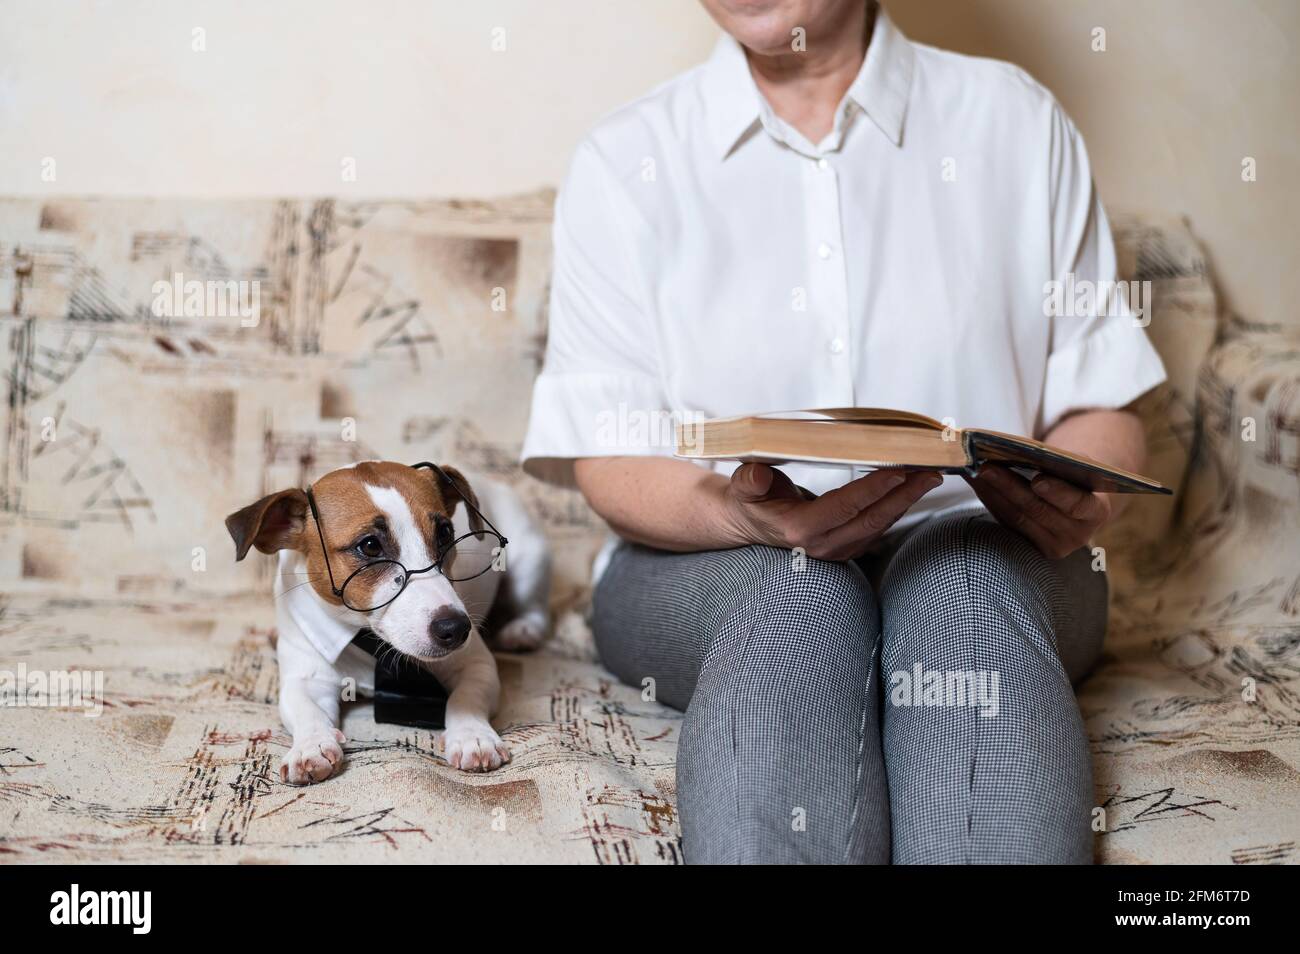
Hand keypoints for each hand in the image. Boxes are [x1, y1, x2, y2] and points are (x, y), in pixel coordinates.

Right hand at [724, 463, 943, 560]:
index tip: (898, 470)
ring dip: (907, 500)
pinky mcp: (847, 548)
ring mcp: (837, 550)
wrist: (749, 523)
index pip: (845, 507)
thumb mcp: (743, 488)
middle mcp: (823, 545)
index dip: (873, 489)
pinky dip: (897, 506)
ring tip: (928, 475)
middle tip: (931, 471)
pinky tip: (911, 488)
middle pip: (873, 518)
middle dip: (905, 494)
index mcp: (800, 530)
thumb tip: (757, 475)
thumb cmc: (751, 499)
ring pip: (881, 524)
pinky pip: (878, 527)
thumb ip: (749, 481)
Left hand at [965, 465, 1112, 559]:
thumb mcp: (1077, 468)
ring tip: (973, 471)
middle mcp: (1077, 535)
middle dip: (1009, 487)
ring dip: (992, 492)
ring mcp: (1053, 546)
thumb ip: (1060, 462)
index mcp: (1096, 512)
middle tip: (986, 467)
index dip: (1058, 492)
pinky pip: (1006, 522)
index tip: (1038, 479)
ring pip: (1016, 517)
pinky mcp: (1031, 548)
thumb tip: (1019, 449)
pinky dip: (990, 500)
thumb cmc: (1075, 477)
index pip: (1078, 504)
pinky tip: (976, 483)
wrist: (1076, 504)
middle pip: (1038, 510)